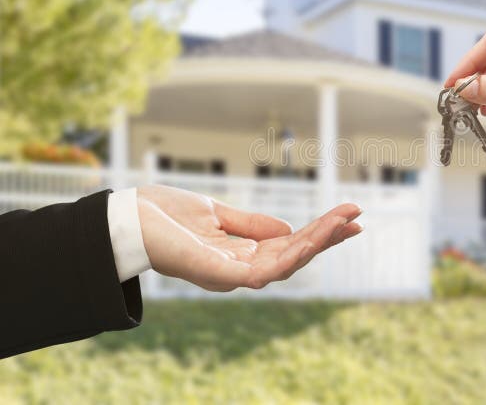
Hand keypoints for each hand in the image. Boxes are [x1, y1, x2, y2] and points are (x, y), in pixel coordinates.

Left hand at [136, 185, 362, 290]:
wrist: (125, 216)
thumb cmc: (163, 215)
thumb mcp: (216, 214)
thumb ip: (250, 225)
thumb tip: (287, 229)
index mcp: (240, 254)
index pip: (289, 246)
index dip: (318, 233)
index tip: (348, 216)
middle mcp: (238, 269)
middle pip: (294, 257)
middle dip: (327, 238)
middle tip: (357, 217)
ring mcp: (230, 274)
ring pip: (285, 265)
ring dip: (316, 244)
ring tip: (343, 222)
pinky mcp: (219, 275)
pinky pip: (264, 272)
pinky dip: (291, 256)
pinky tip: (310, 239)